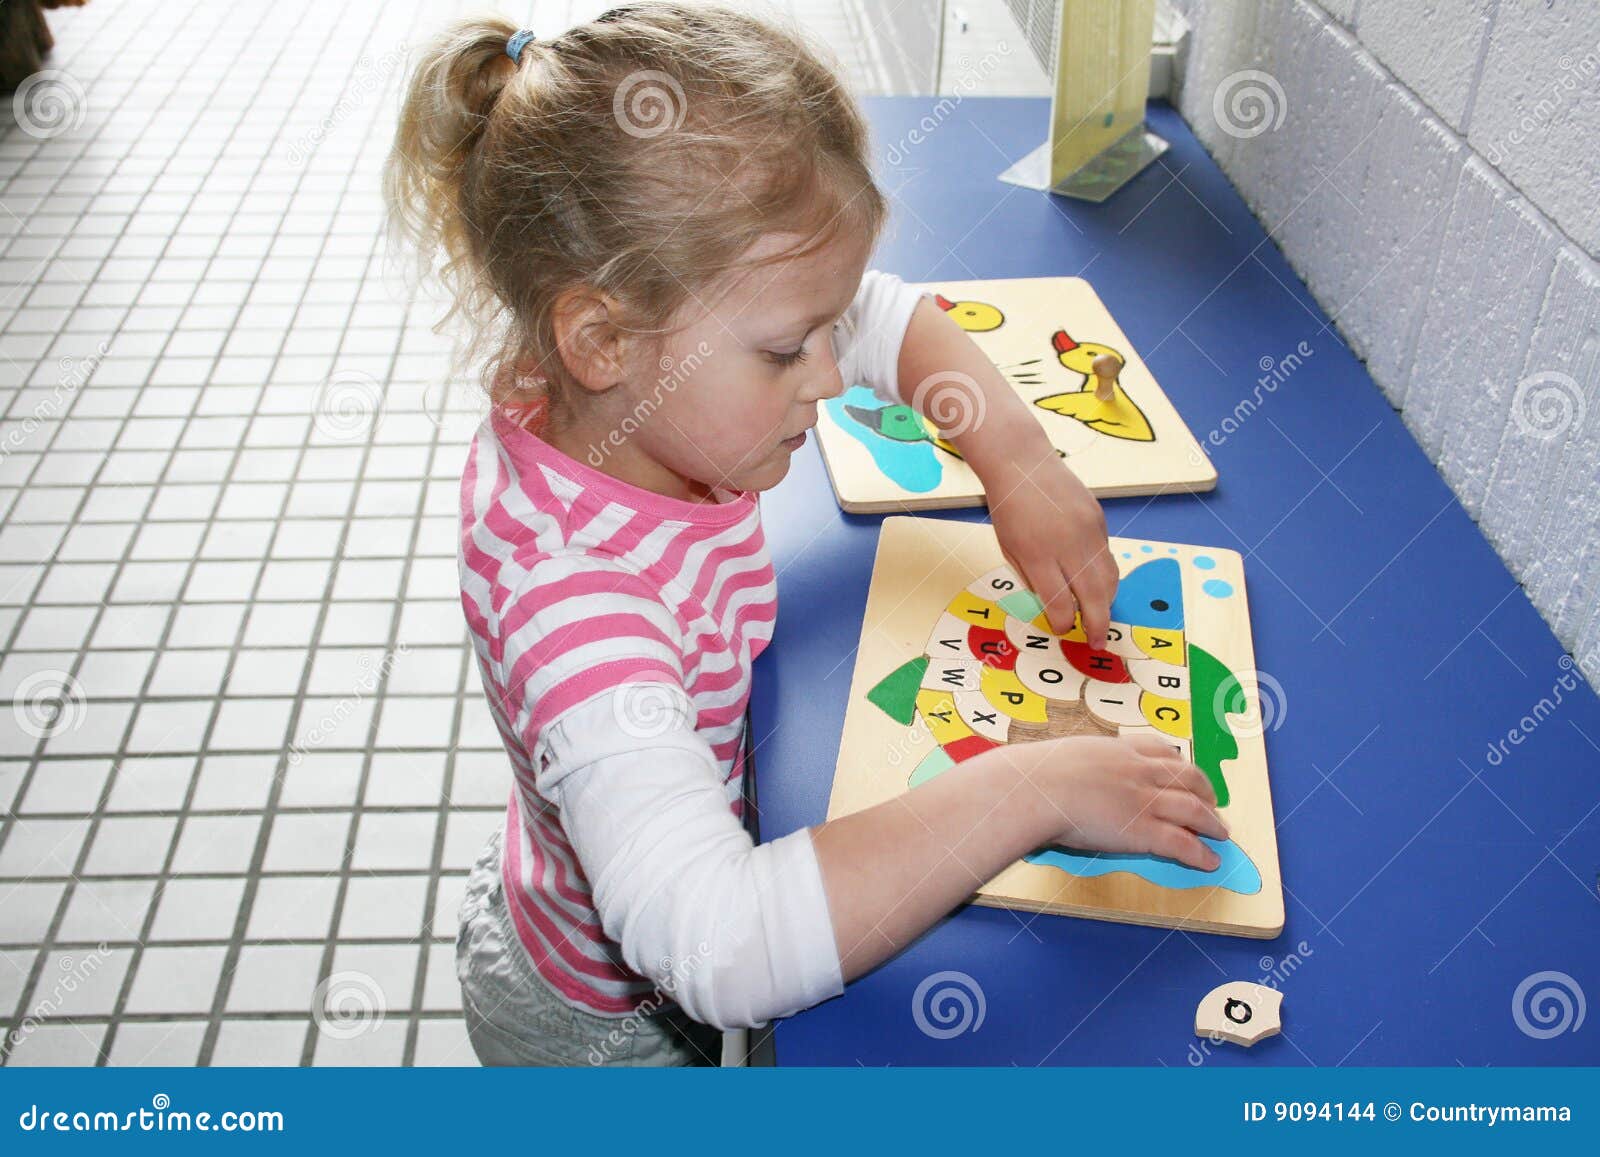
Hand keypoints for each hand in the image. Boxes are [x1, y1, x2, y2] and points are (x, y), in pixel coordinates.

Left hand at [986, 432, 1118, 648]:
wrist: (1023, 464)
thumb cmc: (1009, 509)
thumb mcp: (1010, 549)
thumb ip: (1033, 578)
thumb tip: (1057, 605)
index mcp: (1037, 555)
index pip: (1059, 603)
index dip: (1063, 623)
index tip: (1063, 630)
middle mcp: (1067, 544)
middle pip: (1093, 596)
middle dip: (1098, 625)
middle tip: (1099, 643)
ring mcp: (1088, 531)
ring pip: (1108, 578)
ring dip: (1107, 602)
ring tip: (1100, 617)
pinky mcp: (1099, 519)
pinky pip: (1107, 556)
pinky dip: (1105, 576)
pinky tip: (1098, 586)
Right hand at [1021, 732, 1227, 870]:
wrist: (1036, 789)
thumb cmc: (1036, 774)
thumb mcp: (1064, 756)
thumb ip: (1077, 764)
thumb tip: (1064, 774)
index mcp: (1118, 750)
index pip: (1160, 750)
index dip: (1179, 763)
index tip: (1186, 770)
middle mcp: (1138, 771)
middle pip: (1186, 777)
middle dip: (1205, 791)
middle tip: (1213, 803)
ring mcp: (1144, 800)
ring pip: (1192, 809)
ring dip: (1212, 822)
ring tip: (1221, 833)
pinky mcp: (1143, 830)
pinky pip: (1182, 843)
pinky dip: (1200, 853)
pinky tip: (1209, 861)